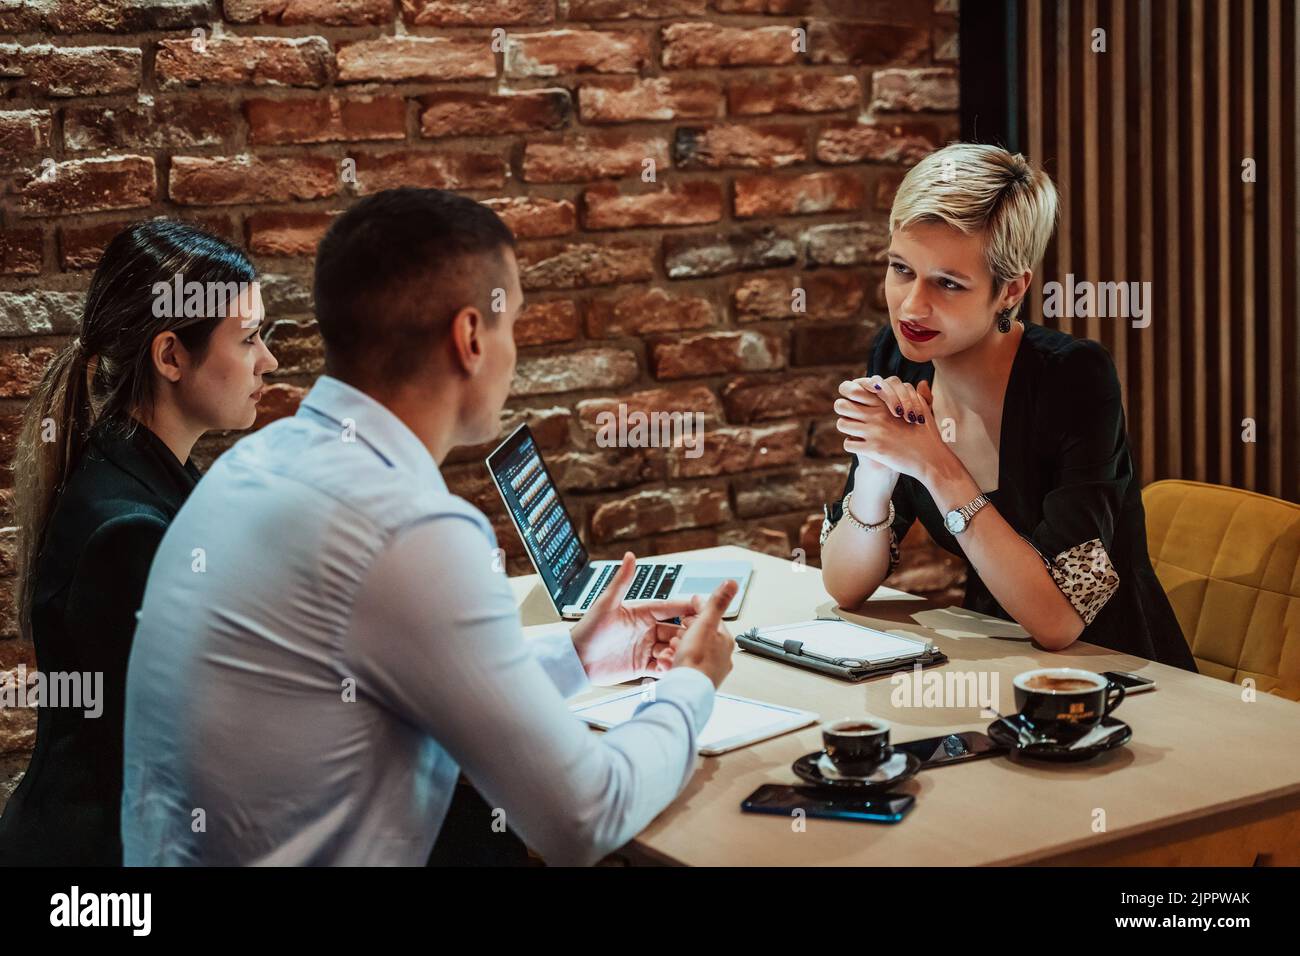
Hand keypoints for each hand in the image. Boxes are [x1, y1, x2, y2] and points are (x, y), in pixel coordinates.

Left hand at [569, 552, 700, 684]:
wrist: (575, 660)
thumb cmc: (587, 629)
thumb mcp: (606, 603)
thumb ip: (622, 581)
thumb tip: (630, 556)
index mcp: (641, 612)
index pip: (669, 608)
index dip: (685, 609)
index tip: (702, 609)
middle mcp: (645, 629)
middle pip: (675, 629)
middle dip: (685, 634)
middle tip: (692, 639)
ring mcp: (644, 647)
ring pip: (670, 648)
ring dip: (677, 651)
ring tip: (677, 654)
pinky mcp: (641, 665)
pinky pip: (661, 666)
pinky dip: (668, 666)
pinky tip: (669, 666)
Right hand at [651, 579, 738, 688]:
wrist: (686, 690)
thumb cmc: (696, 660)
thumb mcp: (705, 624)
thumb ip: (717, 604)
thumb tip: (731, 584)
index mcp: (724, 641)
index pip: (712, 618)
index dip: (699, 608)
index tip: (693, 602)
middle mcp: (721, 657)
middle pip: (703, 635)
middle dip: (689, 629)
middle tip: (679, 627)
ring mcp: (710, 670)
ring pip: (694, 651)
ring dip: (682, 646)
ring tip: (673, 646)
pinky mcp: (698, 681)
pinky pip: (687, 666)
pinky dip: (678, 661)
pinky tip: (671, 662)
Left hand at [835, 376, 951, 481]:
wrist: (930, 459)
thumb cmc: (927, 433)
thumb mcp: (924, 409)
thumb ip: (917, 394)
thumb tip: (922, 382)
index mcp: (886, 403)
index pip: (855, 389)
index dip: (850, 393)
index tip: (854, 399)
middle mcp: (877, 415)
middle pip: (841, 405)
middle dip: (843, 409)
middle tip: (849, 415)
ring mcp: (873, 432)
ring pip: (841, 424)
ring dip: (846, 427)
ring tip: (854, 431)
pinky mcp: (872, 449)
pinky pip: (848, 444)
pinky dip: (852, 445)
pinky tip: (860, 445)